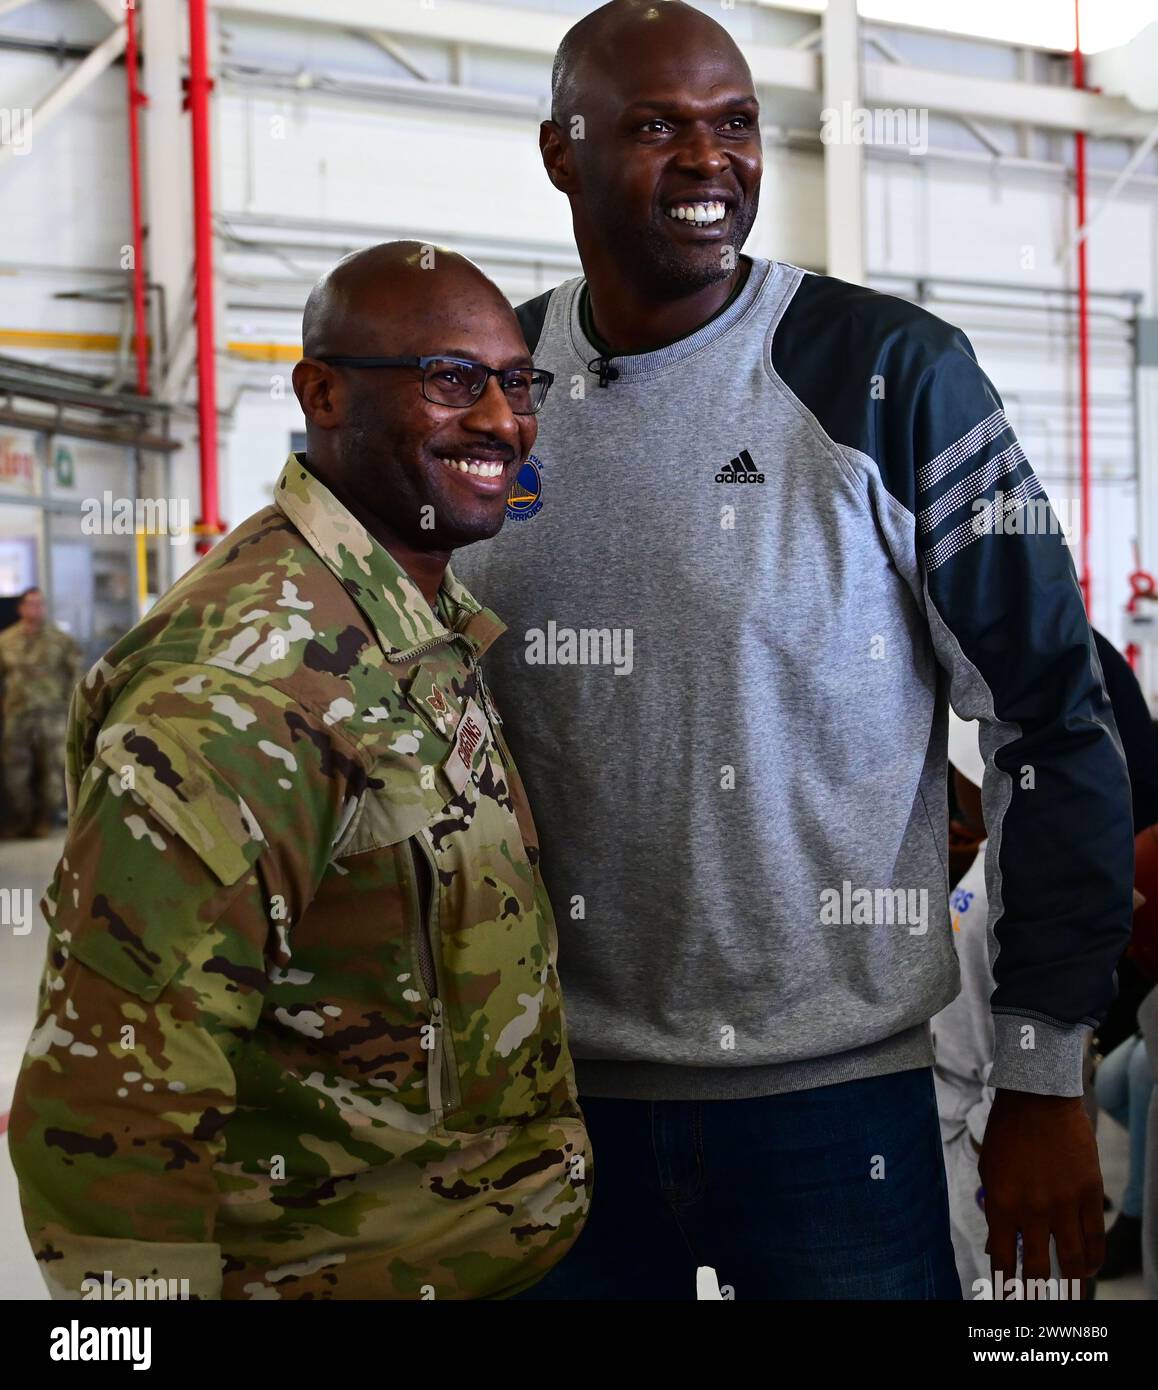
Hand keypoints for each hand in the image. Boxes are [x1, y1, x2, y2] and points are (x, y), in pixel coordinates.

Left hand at [978, 1089, 1103, 1286]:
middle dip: (1036, 1292)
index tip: (1005, 1300)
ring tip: (1069, 1298)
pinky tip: (1090, 1269)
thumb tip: (996, 1246)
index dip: (1005, 1285)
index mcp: (1001, 1204)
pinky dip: (1094, 1258)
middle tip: (1037, 1306)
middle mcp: (1032, 1210)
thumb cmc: (1007, 1133)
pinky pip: (1095, 1236)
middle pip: (1037, 1266)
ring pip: (1072, 1258)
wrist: (1038, 1100)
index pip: (1002, 1258)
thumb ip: (994, 1209)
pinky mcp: (1089, 1193)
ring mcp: (1064, 1203)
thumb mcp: (988, 1170)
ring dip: (1072, 1283)